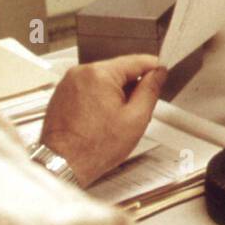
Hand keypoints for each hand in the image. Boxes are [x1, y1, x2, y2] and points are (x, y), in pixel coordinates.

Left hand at [39, 55, 165, 186]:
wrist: (63, 164)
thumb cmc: (93, 148)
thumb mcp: (135, 119)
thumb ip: (150, 90)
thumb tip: (158, 74)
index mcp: (100, 74)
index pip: (136, 61)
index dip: (154, 68)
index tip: (162, 74)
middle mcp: (81, 72)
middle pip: (119, 70)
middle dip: (132, 87)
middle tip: (136, 111)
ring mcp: (69, 82)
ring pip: (104, 80)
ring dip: (115, 94)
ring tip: (115, 120)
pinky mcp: (62, 93)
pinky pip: (89, 88)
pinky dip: (99, 100)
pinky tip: (101, 121)